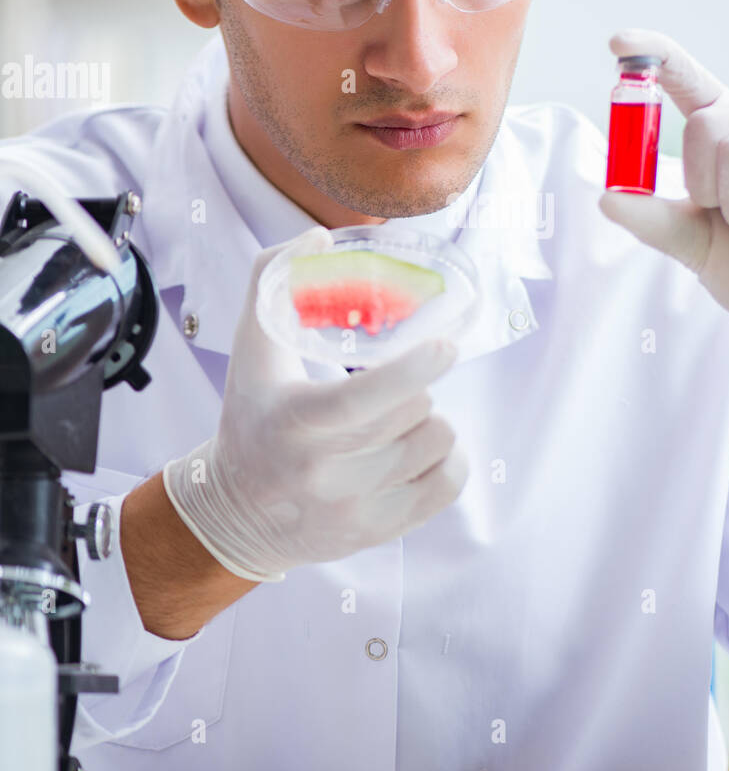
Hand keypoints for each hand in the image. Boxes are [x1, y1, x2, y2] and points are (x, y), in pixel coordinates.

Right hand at [163, 227, 468, 580]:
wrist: (237, 514)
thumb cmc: (252, 416)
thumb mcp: (250, 350)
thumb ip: (273, 281)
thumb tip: (320, 237)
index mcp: (292, 423)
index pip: (363, 401)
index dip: (412, 371)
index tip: (446, 345)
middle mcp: (323, 474)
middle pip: (413, 416)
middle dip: (417, 387)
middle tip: (395, 383)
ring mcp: (354, 510)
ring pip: (436, 445)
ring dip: (430, 420)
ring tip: (401, 417)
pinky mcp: (378, 533)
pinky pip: (447, 486)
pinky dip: (448, 459)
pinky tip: (423, 447)